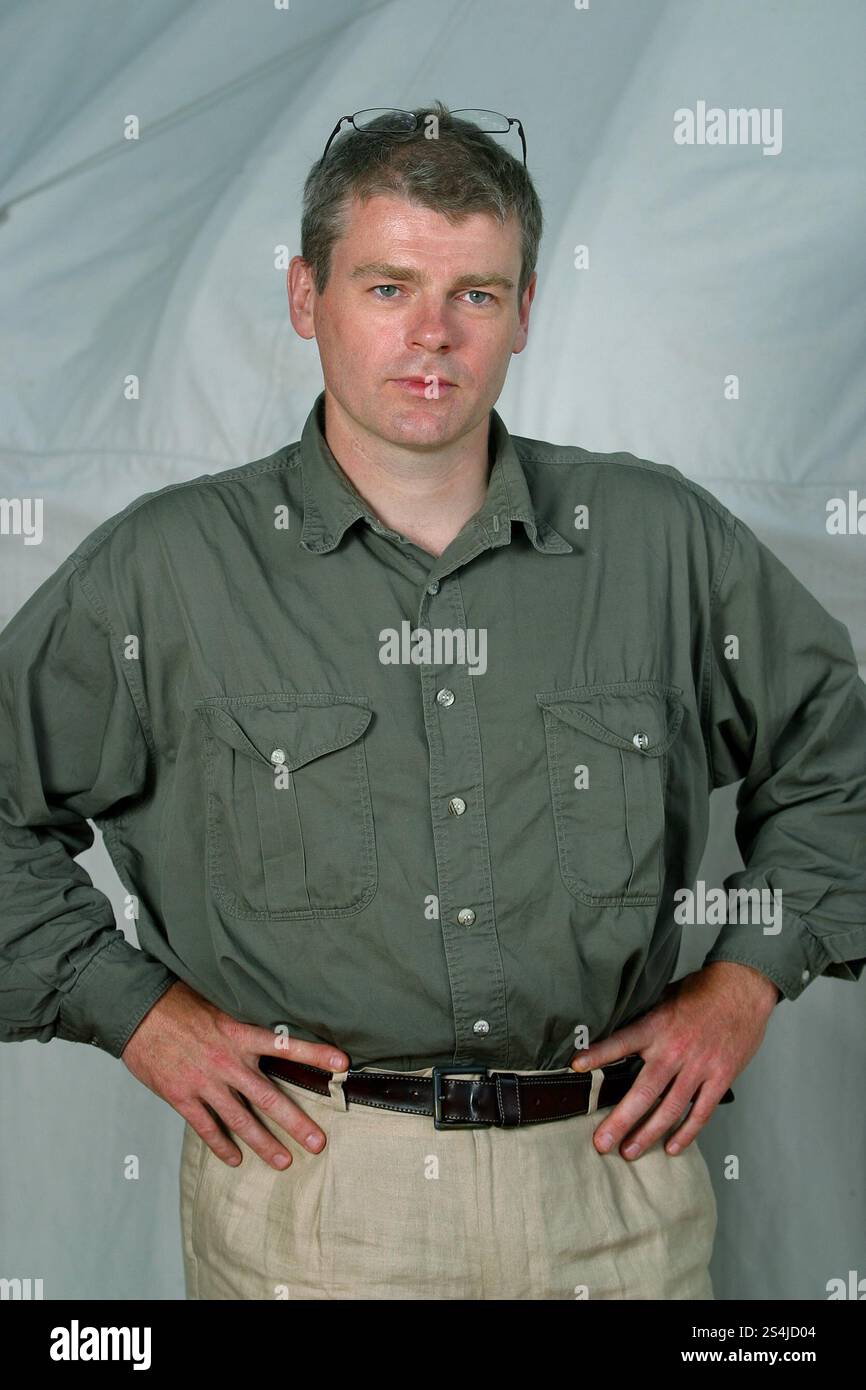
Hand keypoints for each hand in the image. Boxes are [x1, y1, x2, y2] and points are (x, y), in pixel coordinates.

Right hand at [120, 981, 348, 1170]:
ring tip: (284, 1161)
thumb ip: (242, 1022)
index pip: (286, 1044)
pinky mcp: (182, 1096)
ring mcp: (204, 1082)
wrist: (135, 1011)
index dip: (315, 1053)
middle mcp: (227, 1061)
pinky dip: (221, 1145)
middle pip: (269, 1097)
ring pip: (241, 1120)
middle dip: (296, 1123)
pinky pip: (207, 1127)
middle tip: (318, 1143)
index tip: (342, 1063)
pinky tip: (234, 1158)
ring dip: (264, 1143)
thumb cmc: (177, 1003)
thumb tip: (270, 1028)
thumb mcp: (218, 1004)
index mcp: (239, 1033)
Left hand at [568, 961, 779, 1160]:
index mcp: (657, 1026)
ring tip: (629, 1151)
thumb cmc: (701, 992)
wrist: (742, 989)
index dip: (599, 1054)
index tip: (576, 1066)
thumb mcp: (665, 997)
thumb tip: (616, 1034)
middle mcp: (675, 1049)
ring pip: (669, 1109)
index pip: (621, 1042)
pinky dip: (686, 1133)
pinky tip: (672, 1147)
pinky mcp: (720, 1077)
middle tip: (601, 1143)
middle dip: (620, 1121)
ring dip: (647, 1134)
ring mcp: (699, 1066)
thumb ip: (644, 1019)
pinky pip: (701, 1112)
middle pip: (643, 1091)